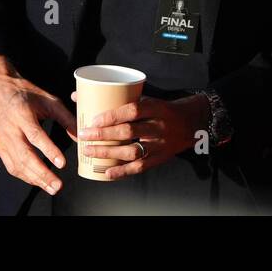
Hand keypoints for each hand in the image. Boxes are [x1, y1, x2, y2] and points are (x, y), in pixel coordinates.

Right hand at [0, 55, 75, 194]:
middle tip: (58, 185)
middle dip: (42, 173)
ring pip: (17, 165)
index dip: (49, 150)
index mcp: (22, 114)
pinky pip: (11, 166)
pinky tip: (38, 181)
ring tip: (51, 187)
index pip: (35, 135)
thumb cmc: (25, 94)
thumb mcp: (47, 99)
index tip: (61, 163)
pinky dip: (25, 176)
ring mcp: (2, 141)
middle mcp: (10, 129)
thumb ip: (65, 117)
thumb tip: (79, 135)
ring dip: (35, 179)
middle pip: (25, 156)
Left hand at [74, 93, 208, 178]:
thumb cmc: (162, 109)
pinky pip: (139, 167)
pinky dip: (122, 172)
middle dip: (103, 135)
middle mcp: (158, 127)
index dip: (112, 116)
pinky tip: (107, 173)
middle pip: (128, 132)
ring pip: (132, 152)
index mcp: (156, 108)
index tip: (93, 119)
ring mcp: (159, 145)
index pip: (132, 110)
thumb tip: (80, 97)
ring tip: (89, 151)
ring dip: (108, 153)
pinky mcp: (159, 159)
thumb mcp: (149, 99)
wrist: (191, 123)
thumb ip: (121, 100)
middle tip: (84, 136)